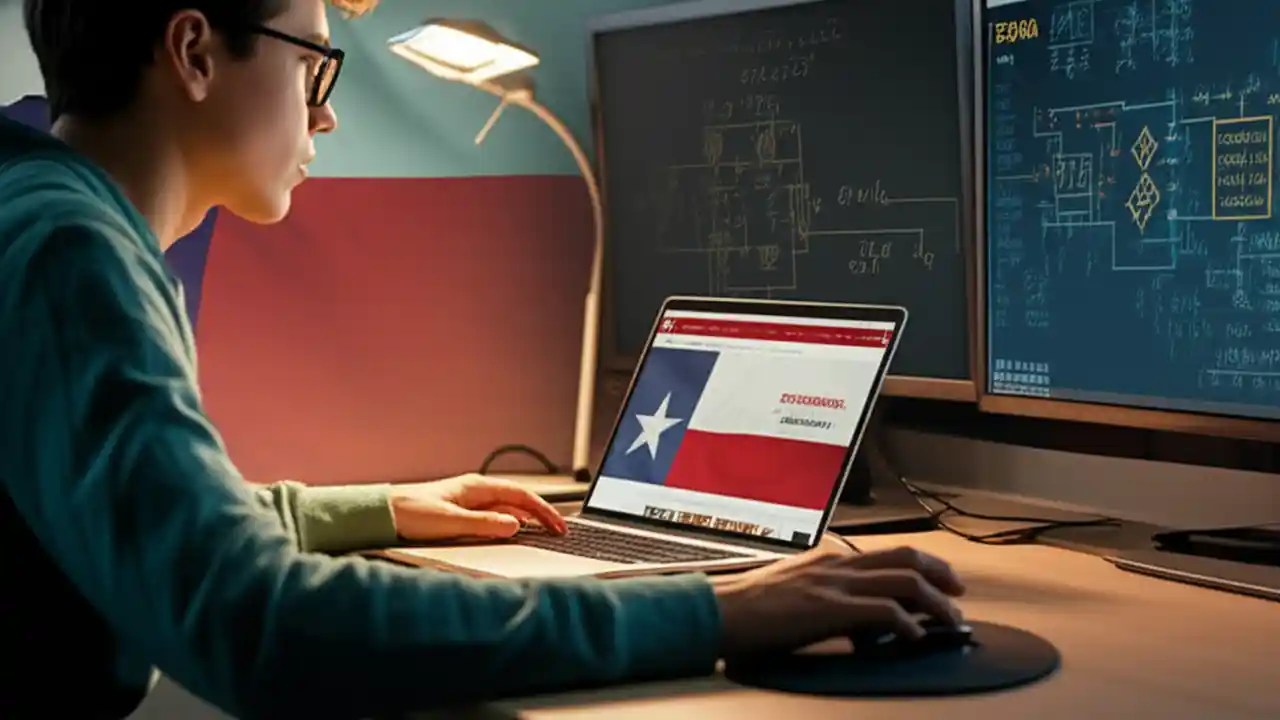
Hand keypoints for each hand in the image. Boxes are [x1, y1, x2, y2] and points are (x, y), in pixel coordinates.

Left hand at [389, 474, 567, 541]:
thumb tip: (515, 526)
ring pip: (509, 507)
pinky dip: (512, 522)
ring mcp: (470, 501)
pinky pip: (496, 515)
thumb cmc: (410, 513)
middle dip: (542, 514)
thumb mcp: (450, 522)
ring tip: (546, 531)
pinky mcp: (462, 512)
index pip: (522, 496)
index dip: (544, 511)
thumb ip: (484, 524)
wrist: (382, 514)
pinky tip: (515, 531)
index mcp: (476, 487)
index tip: (559, 527)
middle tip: (561, 531)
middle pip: (519, 500)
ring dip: (529, 518)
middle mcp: (476, 491)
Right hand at [711, 544, 965, 656]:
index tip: (940, 580)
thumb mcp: (795, 589)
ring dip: (936, 602)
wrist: (720, 611)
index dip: (923, 565)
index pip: (888, 553)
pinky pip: (883, 610)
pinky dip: (907, 622)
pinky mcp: (829, 608)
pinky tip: (916, 636)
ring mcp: (835, 584)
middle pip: (905, 558)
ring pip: (904, 581)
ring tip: (951, 620)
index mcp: (829, 558)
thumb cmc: (749, 607)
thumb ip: (826, 592)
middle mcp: (837, 564)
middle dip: (941, 574)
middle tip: (959, 594)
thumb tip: (855, 614)